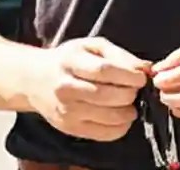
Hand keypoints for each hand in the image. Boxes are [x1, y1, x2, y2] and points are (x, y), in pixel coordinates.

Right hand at [23, 36, 151, 141]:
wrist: (35, 80)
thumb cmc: (68, 60)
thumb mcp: (90, 46)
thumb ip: (119, 54)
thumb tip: (145, 67)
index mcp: (70, 62)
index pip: (104, 71)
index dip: (128, 75)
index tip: (140, 77)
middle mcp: (65, 88)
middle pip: (107, 95)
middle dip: (130, 93)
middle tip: (134, 90)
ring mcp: (67, 110)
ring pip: (108, 117)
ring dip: (128, 112)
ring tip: (129, 103)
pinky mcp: (70, 127)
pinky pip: (103, 133)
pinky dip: (121, 127)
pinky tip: (122, 117)